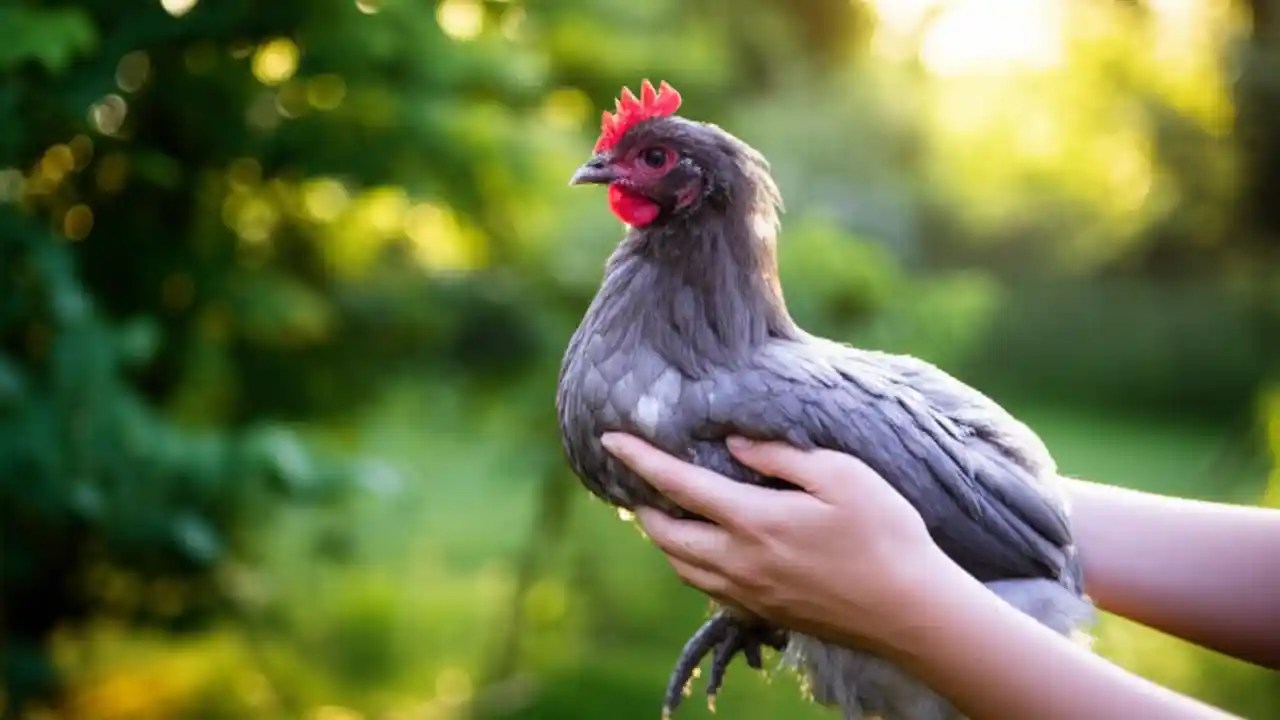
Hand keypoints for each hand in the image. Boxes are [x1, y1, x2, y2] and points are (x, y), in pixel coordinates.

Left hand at [600, 433, 966, 655]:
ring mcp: (750, 594)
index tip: (610, 438)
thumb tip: (735, 445)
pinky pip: (708, 589)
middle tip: (636, 481)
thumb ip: (780, 457)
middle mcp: (740, 563)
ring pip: (682, 567)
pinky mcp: (765, 614)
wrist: (912, 613)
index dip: (639, 459)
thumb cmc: (885, 535)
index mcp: (753, 521)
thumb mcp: (841, 475)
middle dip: (642, 506)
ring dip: (664, 539)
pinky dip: (692, 565)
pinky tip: (707, 550)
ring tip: (665, 513)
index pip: (678, 485)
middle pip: (665, 536)